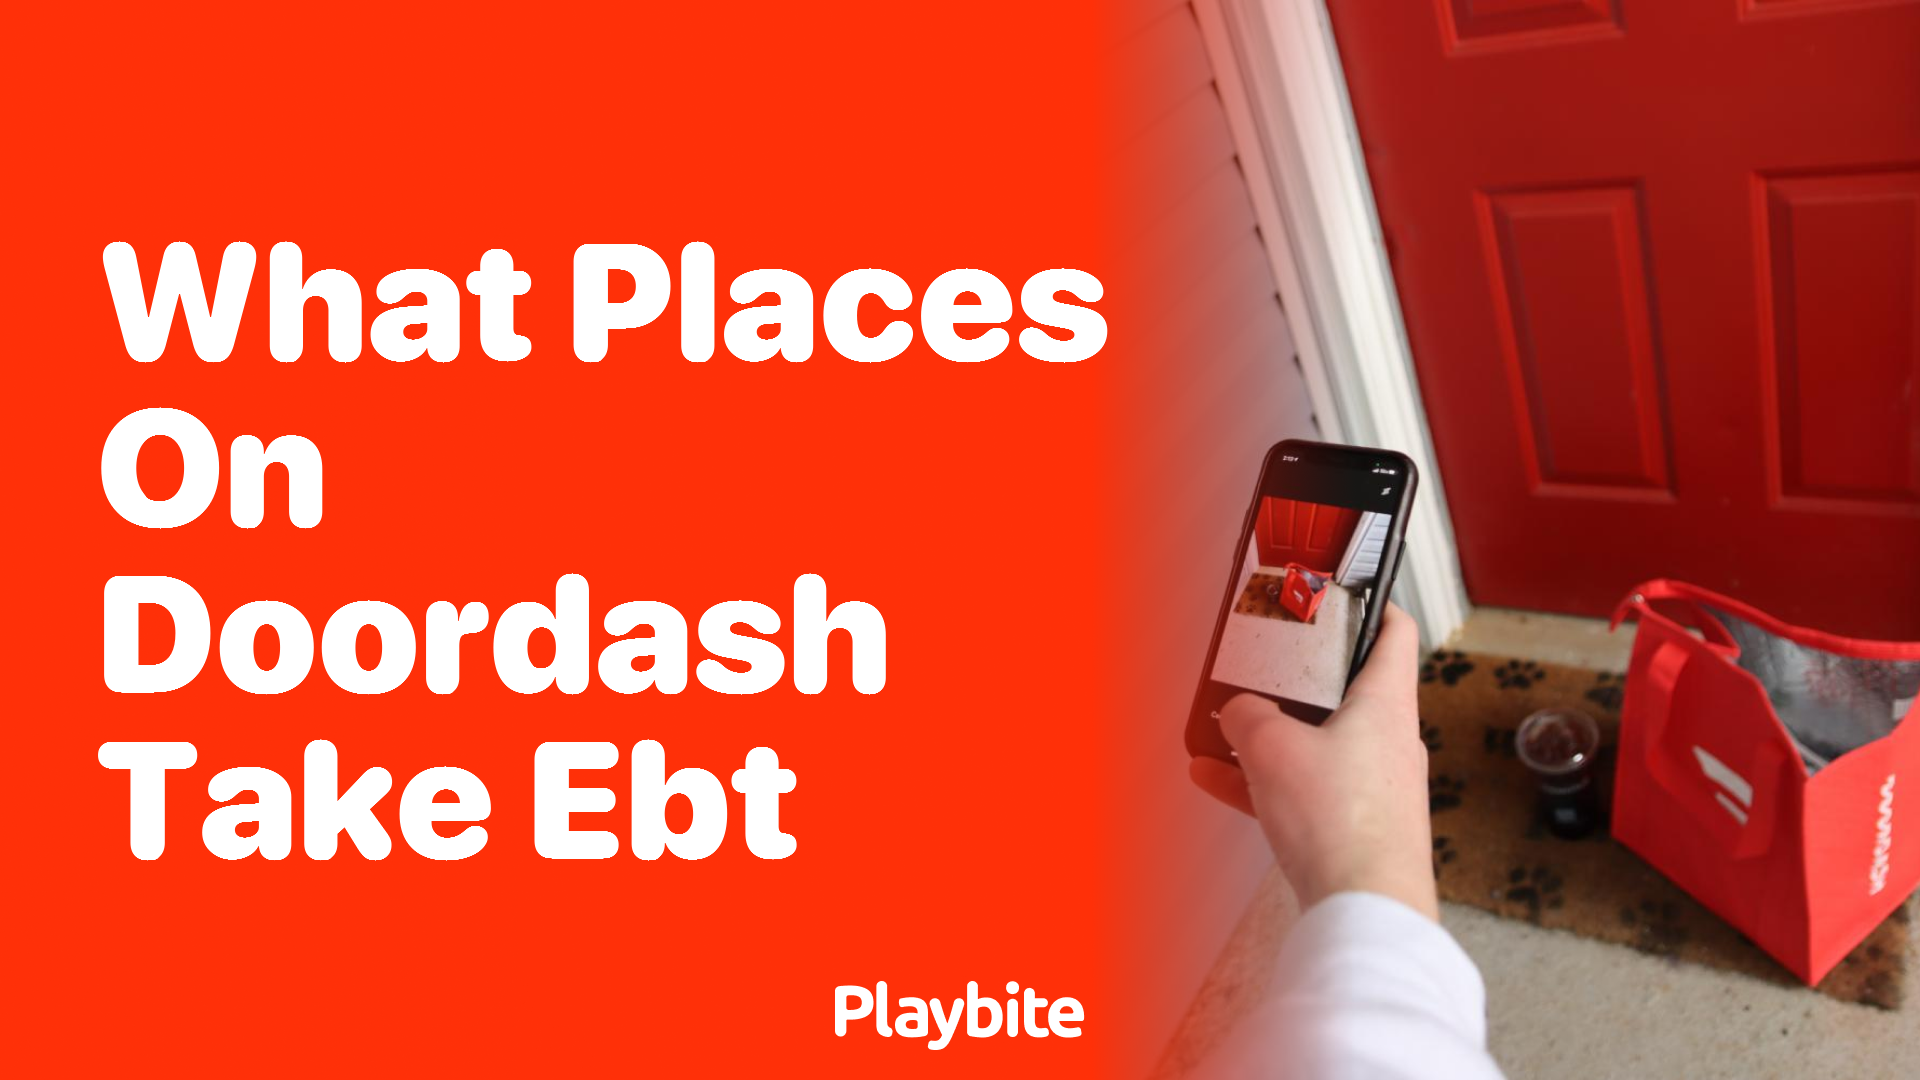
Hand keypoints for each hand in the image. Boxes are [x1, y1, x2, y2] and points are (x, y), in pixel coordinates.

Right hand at [1190, 603, 1437, 920]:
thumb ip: (1247, 716)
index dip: (1373, 603)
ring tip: (1221, 731)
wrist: (1365, 909)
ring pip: (1317, 744)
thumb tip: (1237, 711)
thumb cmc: (1343, 825)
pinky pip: (1304, 791)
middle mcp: (1389, 743)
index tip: (1347, 590)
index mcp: (1386, 704)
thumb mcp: (1272, 748)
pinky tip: (1217, 780)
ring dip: (1269, 736)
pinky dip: (1264, 782)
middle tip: (1262, 667)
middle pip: (1345, 691)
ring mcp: (1375, 788)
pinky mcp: (1356, 828)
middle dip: (1295, 680)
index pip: (1395, 632)